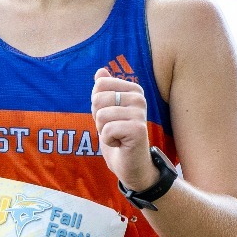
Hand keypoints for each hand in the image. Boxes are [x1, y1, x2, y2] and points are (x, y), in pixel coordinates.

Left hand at [92, 71, 155, 190]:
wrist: (131, 165)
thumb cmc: (118, 138)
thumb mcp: (107, 111)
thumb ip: (104, 91)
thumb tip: (100, 71)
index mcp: (133, 90)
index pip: (100, 84)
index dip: (97, 104)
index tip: (110, 117)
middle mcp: (139, 98)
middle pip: (98, 98)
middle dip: (98, 118)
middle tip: (113, 128)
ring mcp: (140, 113)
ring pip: (101, 115)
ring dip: (103, 130)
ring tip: (117, 136)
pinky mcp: (137, 130)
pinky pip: (106, 130)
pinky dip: (107, 141)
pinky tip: (120, 144)